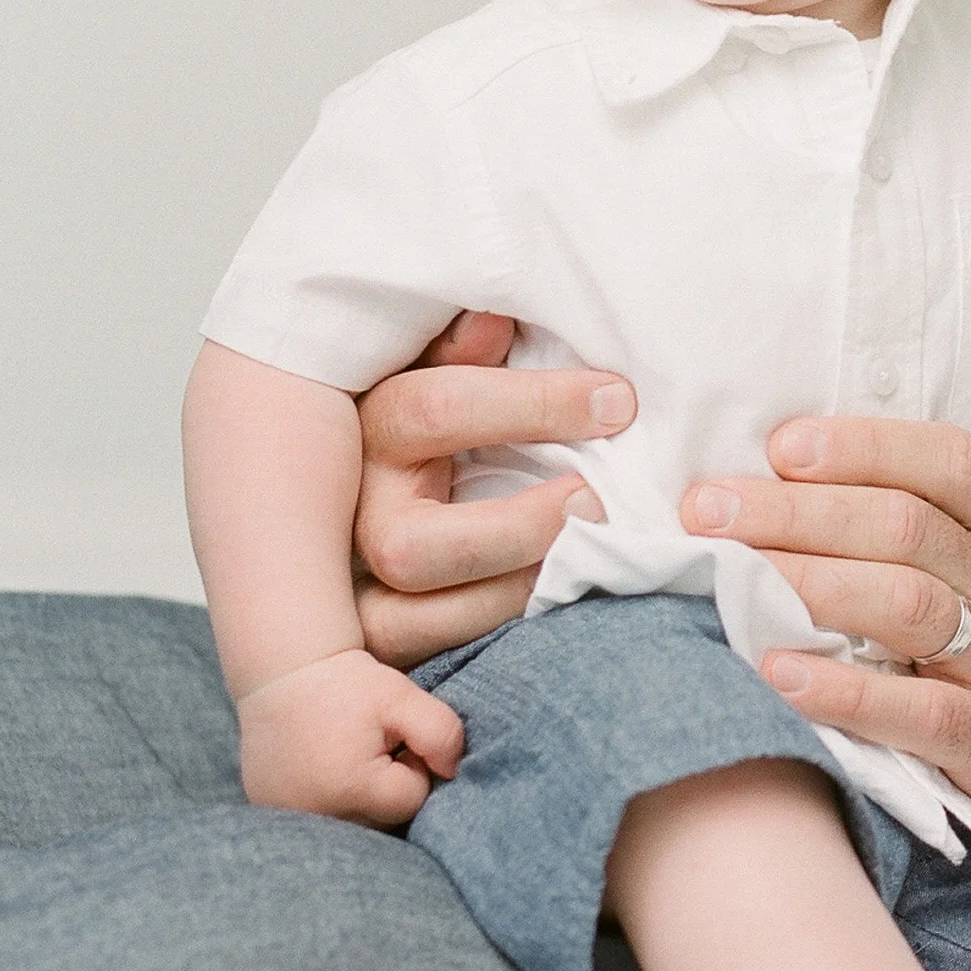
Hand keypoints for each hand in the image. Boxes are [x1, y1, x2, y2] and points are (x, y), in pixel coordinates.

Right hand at [237, 646, 464, 827]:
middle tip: (371, 746)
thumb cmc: (346, 682)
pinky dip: (328, 798)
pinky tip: (324, 766)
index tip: (395, 739)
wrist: (281, 670)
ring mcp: (288, 816)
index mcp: (351, 790)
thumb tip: (451, 773)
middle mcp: (315, 814)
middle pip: (380, 821)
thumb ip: (441, 733)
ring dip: (359, 797)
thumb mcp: (403, 696)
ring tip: (348, 756)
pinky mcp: (271, 810)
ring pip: (352, 824)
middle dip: (387, 788)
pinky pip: (318, 817)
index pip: (410, 800)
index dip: (413, 766)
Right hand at [352, 310, 630, 668]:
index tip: (617, 401)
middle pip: (413, 548)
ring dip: (515, 591)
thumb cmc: (447, 401)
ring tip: (590, 554)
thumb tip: (495, 319)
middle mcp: (353, 511)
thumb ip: (465, 343)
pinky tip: (558, 596)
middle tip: (597, 500)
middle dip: (518, 528)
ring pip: (418, 618)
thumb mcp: (448, 359)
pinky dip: (498, 630)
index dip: (536, 405)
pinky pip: (432, 651)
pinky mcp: (380, 633)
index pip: (439, 410)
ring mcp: (357, 583)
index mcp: (371, 422)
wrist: (402, 469)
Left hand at [680, 330, 970, 845]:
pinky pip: (914, 714)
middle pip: (905, 529)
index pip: (953, 464)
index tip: (784, 442)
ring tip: (726, 573)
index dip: (869, 447)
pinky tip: (776, 670)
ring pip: (902, 608)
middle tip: (708, 505)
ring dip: (809, 585)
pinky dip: (843, 691)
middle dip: (800, 512)